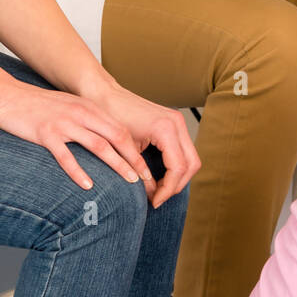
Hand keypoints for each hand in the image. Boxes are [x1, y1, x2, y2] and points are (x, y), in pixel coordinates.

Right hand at [0, 83, 198, 206]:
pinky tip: (88, 186)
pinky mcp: (46, 134)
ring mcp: (65, 124)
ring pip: (99, 146)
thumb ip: (91, 122)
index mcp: (90, 109)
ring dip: (117, 165)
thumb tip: (111, 143)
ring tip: (130, 182)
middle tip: (146, 180)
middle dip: (135, 160)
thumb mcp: (72, 109)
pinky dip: (79, 172)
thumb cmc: (41, 107)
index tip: (147, 169)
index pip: (122, 131)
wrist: (8, 97)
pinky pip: (66, 156)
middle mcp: (82, 114)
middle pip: (117, 137)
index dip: (137, 151)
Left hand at [91, 85, 200, 206]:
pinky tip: (160, 176)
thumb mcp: (124, 150)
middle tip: (159, 198)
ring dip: (178, 177)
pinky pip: (184, 151)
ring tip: (159, 189)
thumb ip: (141, 171)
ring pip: (192, 158)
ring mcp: (177, 121)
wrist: (104, 95)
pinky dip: (176, 166)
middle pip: (192, 164)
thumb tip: (151, 194)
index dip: (168, 189)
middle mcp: (176, 123)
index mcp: (165, 129)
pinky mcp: (174, 123)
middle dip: (177, 185)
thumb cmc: (109, 118)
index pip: (178, 167)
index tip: (155, 201)